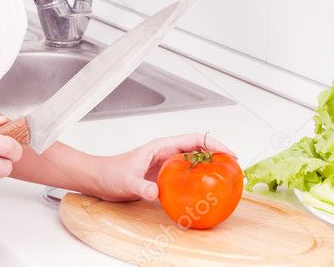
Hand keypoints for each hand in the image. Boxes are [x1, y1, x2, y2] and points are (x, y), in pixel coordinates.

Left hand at [88, 132, 236, 202]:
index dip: (214, 144)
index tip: (229, 154)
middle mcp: (167, 153)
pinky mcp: (164, 177)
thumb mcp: (127, 181)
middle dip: (218, 154)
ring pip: (195, 161)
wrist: (100, 179)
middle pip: (200, 148)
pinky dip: (199, 180)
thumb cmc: (111, 173)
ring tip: (226, 178)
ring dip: (211, 167)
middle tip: (234, 168)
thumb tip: (156, 193)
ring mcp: (167, 164)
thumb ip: (142, 187)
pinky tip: (204, 192)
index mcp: (162, 146)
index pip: (195, 139)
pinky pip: (187, 176)